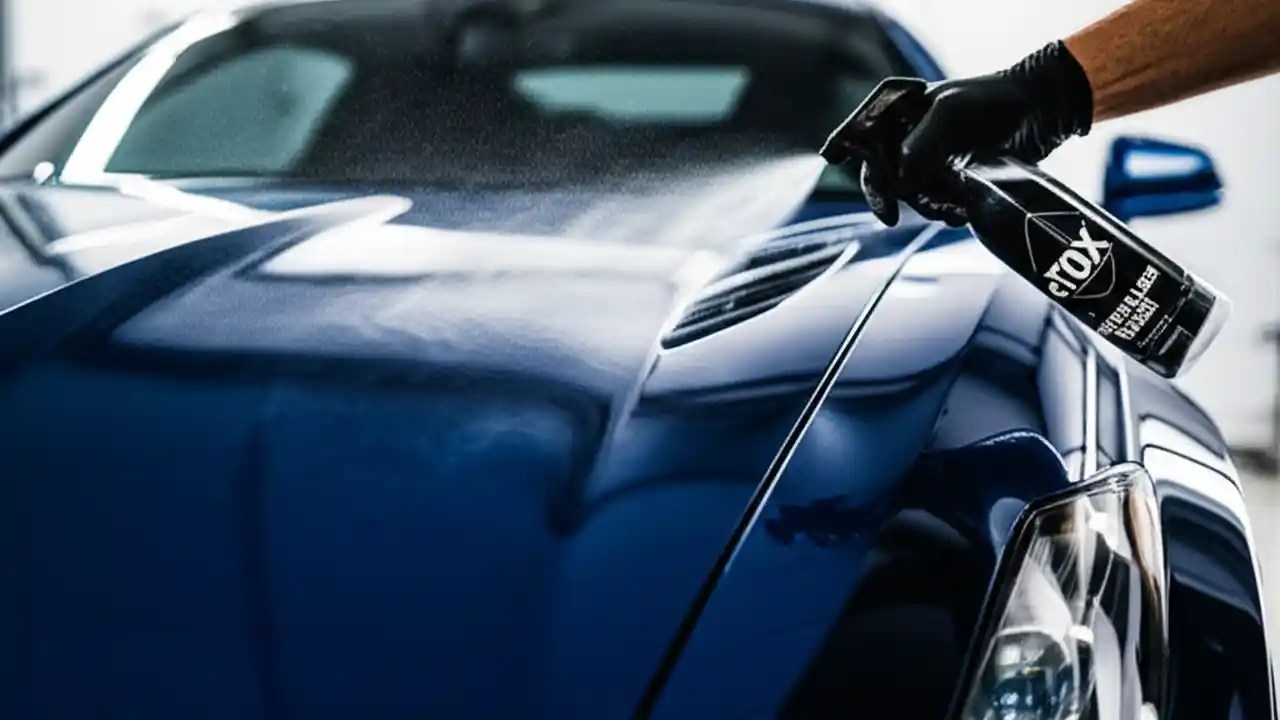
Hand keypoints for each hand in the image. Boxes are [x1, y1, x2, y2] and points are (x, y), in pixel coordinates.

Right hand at [858, 41, 1093, 225]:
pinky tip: (961, 211)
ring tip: (952, 209)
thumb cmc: (993, 100)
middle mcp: (908, 138)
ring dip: (926, 207)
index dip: (843, 144)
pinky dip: (944, 212)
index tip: (832, 157)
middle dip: (886, 195)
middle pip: (880, 173)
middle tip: (889, 215)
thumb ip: (921, 143)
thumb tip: (901, 183)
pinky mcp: (950, 182)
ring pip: (909, 195)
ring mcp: (929, 162)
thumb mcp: (951, 112)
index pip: (862, 130)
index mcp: (900, 112)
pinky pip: (935, 204)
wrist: (1041, 112)